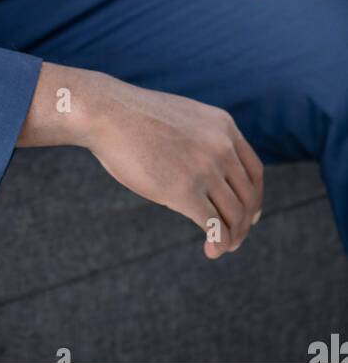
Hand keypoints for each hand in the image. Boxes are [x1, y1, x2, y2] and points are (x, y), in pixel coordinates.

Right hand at [17, 63, 263, 258]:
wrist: (106, 112)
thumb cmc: (135, 118)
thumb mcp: (182, 120)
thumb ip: (203, 139)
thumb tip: (211, 172)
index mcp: (223, 127)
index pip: (255, 172)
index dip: (254, 198)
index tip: (248, 216)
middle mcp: (221, 146)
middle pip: (248, 196)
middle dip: (243, 223)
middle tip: (232, 238)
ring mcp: (205, 168)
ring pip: (235, 215)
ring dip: (232, 238)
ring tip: (220, 247)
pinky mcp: (185, 191)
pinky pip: (215, 226)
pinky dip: (219, 243)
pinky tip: (210, 250)